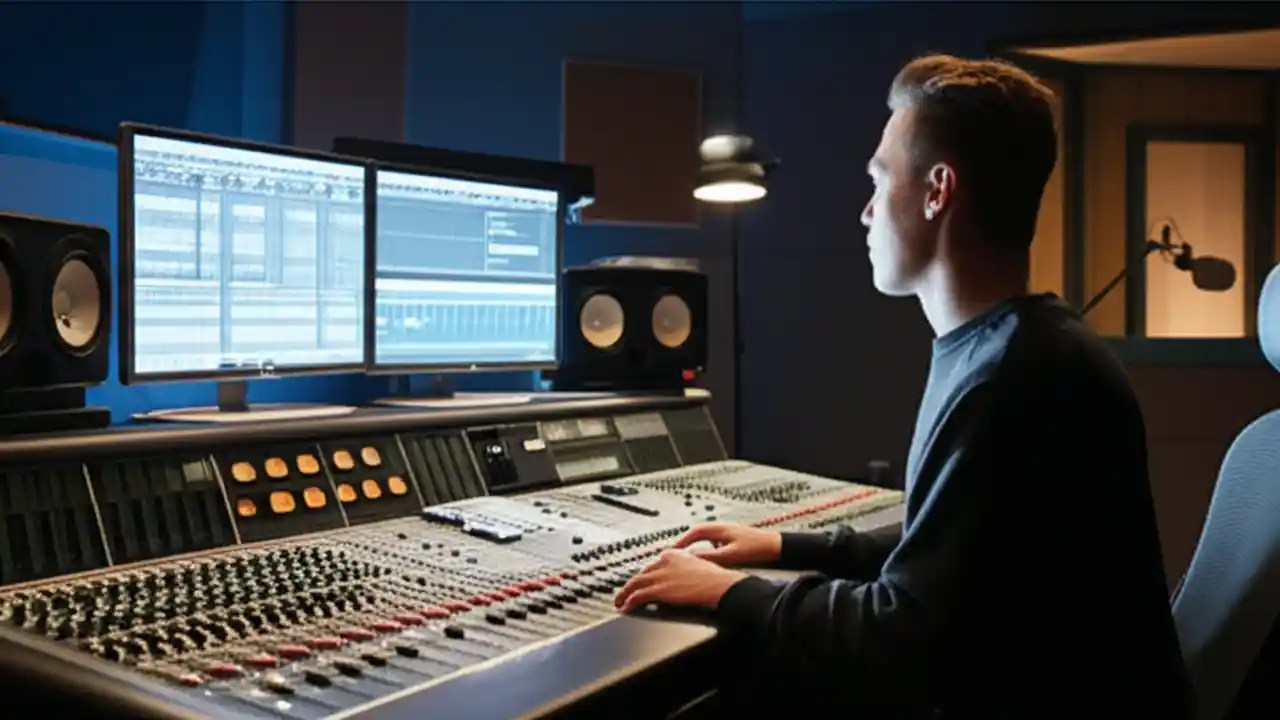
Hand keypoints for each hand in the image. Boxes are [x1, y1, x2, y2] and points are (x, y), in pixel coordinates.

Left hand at [614, 548, 747, 612]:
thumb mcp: (699, 567)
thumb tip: (682, 580)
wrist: (720, 586)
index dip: (645, 574)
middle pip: (642, 572)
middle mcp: (664, 561)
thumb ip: (686, 570)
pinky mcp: (659, 589)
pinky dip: (629, 602)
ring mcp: (661, 575)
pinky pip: (637, 596)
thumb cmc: (716, 580)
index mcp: (675, 554)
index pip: (654, 563)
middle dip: (632, 584)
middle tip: (625, 592)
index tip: (640, 581)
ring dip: (624, 594)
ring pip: (634, 583)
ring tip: (619, 601)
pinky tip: (626, 607)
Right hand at [672, 523, 781, 565]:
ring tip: (689, 558)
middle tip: (676, 553)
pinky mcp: (733, 539)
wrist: (776, 546)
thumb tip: (693, 557)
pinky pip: (714, 542)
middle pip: (698, 533)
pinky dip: (706, 549)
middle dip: (686, 543)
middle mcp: (722, 528)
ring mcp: (728, 533)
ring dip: (696, 546)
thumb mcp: (730, 554)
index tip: (673, 550)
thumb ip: (711, 555)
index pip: (694, 532)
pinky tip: (708, 560)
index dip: (682, 541)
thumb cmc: (757, 547)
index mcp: (720, 529)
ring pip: (706, 538)